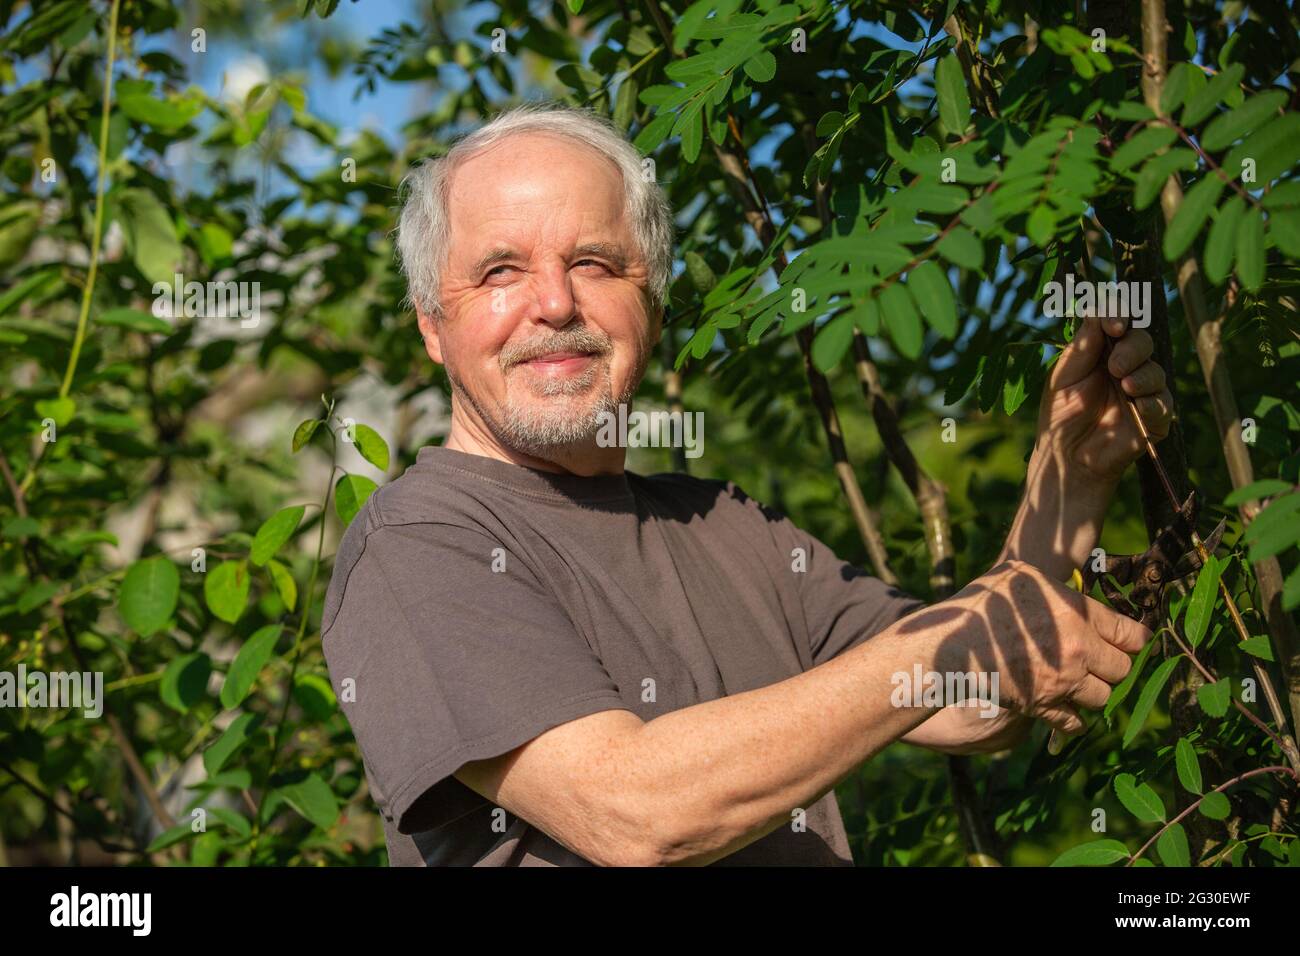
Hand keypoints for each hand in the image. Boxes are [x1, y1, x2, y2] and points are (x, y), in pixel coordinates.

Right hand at [937, 559, 1152, 736]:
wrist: (950, 646)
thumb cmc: (979, 604)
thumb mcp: (1016, 574)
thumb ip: (1049, 583)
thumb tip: (1063, 588)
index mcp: (1078, 613)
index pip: (1132, 634)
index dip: (1134, 639)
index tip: (1130, 641)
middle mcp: (1079, 650)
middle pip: (1123, 669)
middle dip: (1112, 666)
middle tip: (1097, 662)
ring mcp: (1063, 682)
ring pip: (1103, 697)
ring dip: (1092, 692)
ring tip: (1076, 683)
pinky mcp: (1044, 706)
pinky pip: (1074, 723)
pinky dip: (1071, 720)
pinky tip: (1063, 710)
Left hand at [1036, 314, 1173, 485]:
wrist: (1066, 457)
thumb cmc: (1060, 415)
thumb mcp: (1062, 378)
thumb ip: (1081, 348)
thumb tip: (1097, 312)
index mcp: (1101, 353)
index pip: (1118, 324)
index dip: (1120, 317)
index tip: (1115, 325)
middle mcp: (1125, 367)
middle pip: (1142, 341)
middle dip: (1132, 348)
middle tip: (1115, 367)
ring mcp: (1141, 392)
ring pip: (1156, 370)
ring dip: (1143, 375)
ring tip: (1125, 387)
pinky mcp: (1153, 418)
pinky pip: (1163, 403)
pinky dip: (1152, 403)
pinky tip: (1138, 408)